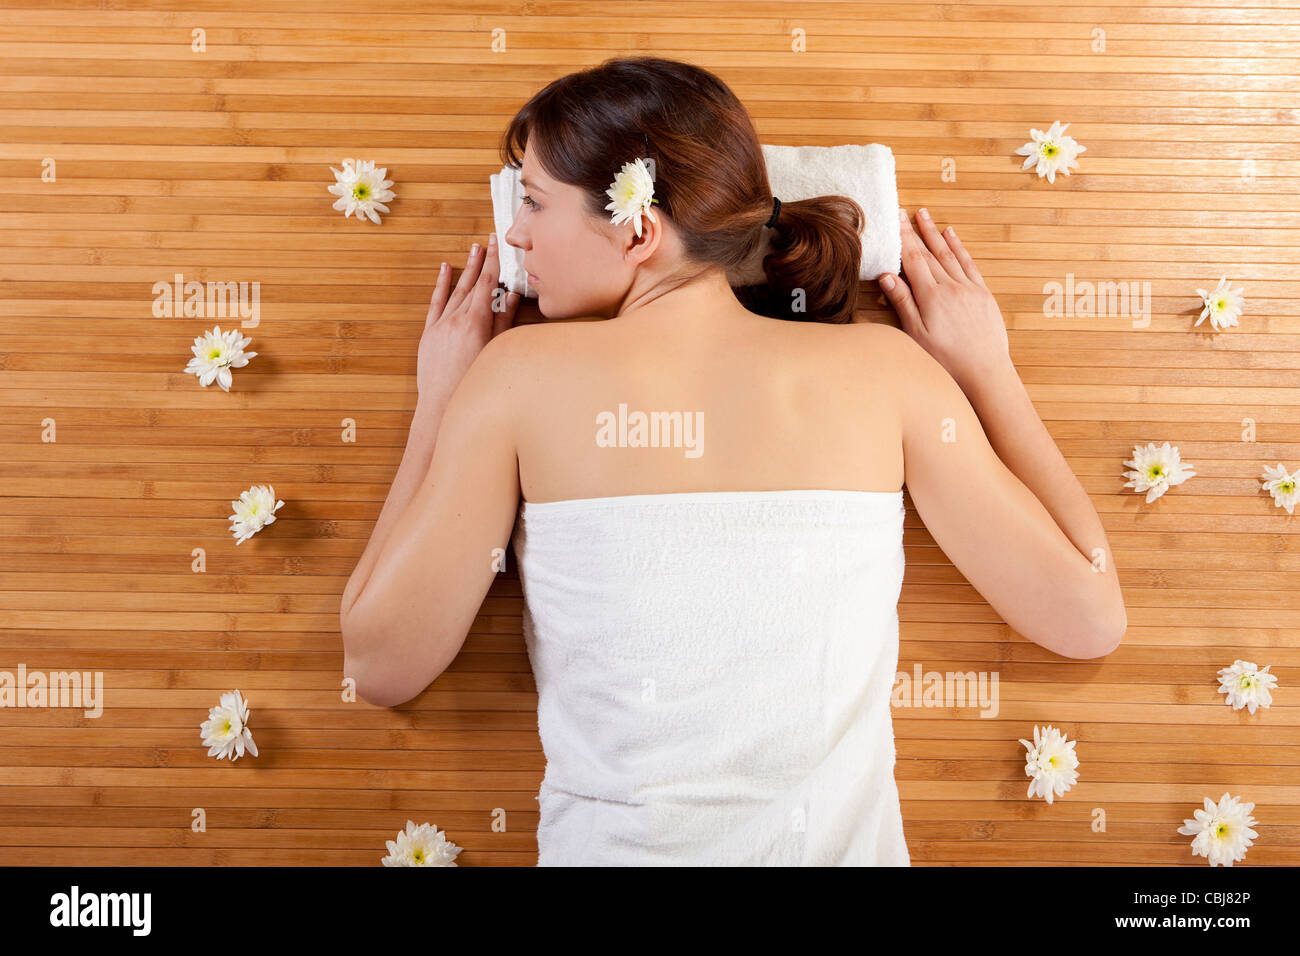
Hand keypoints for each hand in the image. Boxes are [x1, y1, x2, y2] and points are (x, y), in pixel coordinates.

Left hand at [417, 233, 520, 405]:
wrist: (444, 404)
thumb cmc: (474, 382)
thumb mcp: (495, 350)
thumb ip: (503, 321)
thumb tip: (510, 296)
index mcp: (475, 322)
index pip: (486, 284)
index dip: (492, 262)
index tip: (496, 245)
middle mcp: (456, 319)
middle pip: (471, 283)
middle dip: (481, 261)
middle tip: (488, 242)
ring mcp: (440, 324)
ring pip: (455, 291)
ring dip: (465, 269)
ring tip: (473, 251)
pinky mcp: (429, 333)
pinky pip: (436, 303)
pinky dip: (441, 285)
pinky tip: (445, 270)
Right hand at [879, 208, 1011, 393]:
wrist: (985, 373)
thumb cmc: (946, 361)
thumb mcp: (917, 336)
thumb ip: (903, 303)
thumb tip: (887, 276)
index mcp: (932, 296)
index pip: (913, 259)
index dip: (902, 237)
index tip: (894, 219)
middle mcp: (951, 287)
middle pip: (929, 252)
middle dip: (915, 230)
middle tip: (904, 211)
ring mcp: (969, 289)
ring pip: (949, 254)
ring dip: (935, 233)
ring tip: (925, 215)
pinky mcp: (983, 294)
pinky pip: (969, 263)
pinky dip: (958, 247)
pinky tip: (951, 236)